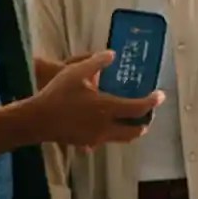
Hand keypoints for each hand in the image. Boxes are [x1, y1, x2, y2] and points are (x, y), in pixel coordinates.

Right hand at [27, 50, 163, 148]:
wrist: (37, 120)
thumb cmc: (57, 94)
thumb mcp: (76, 71)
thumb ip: (97, 62)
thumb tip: (112, 55)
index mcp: (107, 108)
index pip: (138, 108)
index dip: (152, 102)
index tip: (160, 95)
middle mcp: (106, 126)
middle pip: (135, 130)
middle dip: (145, 122)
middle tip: (147, 112)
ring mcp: (96, 138)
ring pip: (122, 138)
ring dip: (131, 130)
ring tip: (131, 120)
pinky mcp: (86, 143)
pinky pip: (106, 140)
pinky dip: (112, 134)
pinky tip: (105, 126)